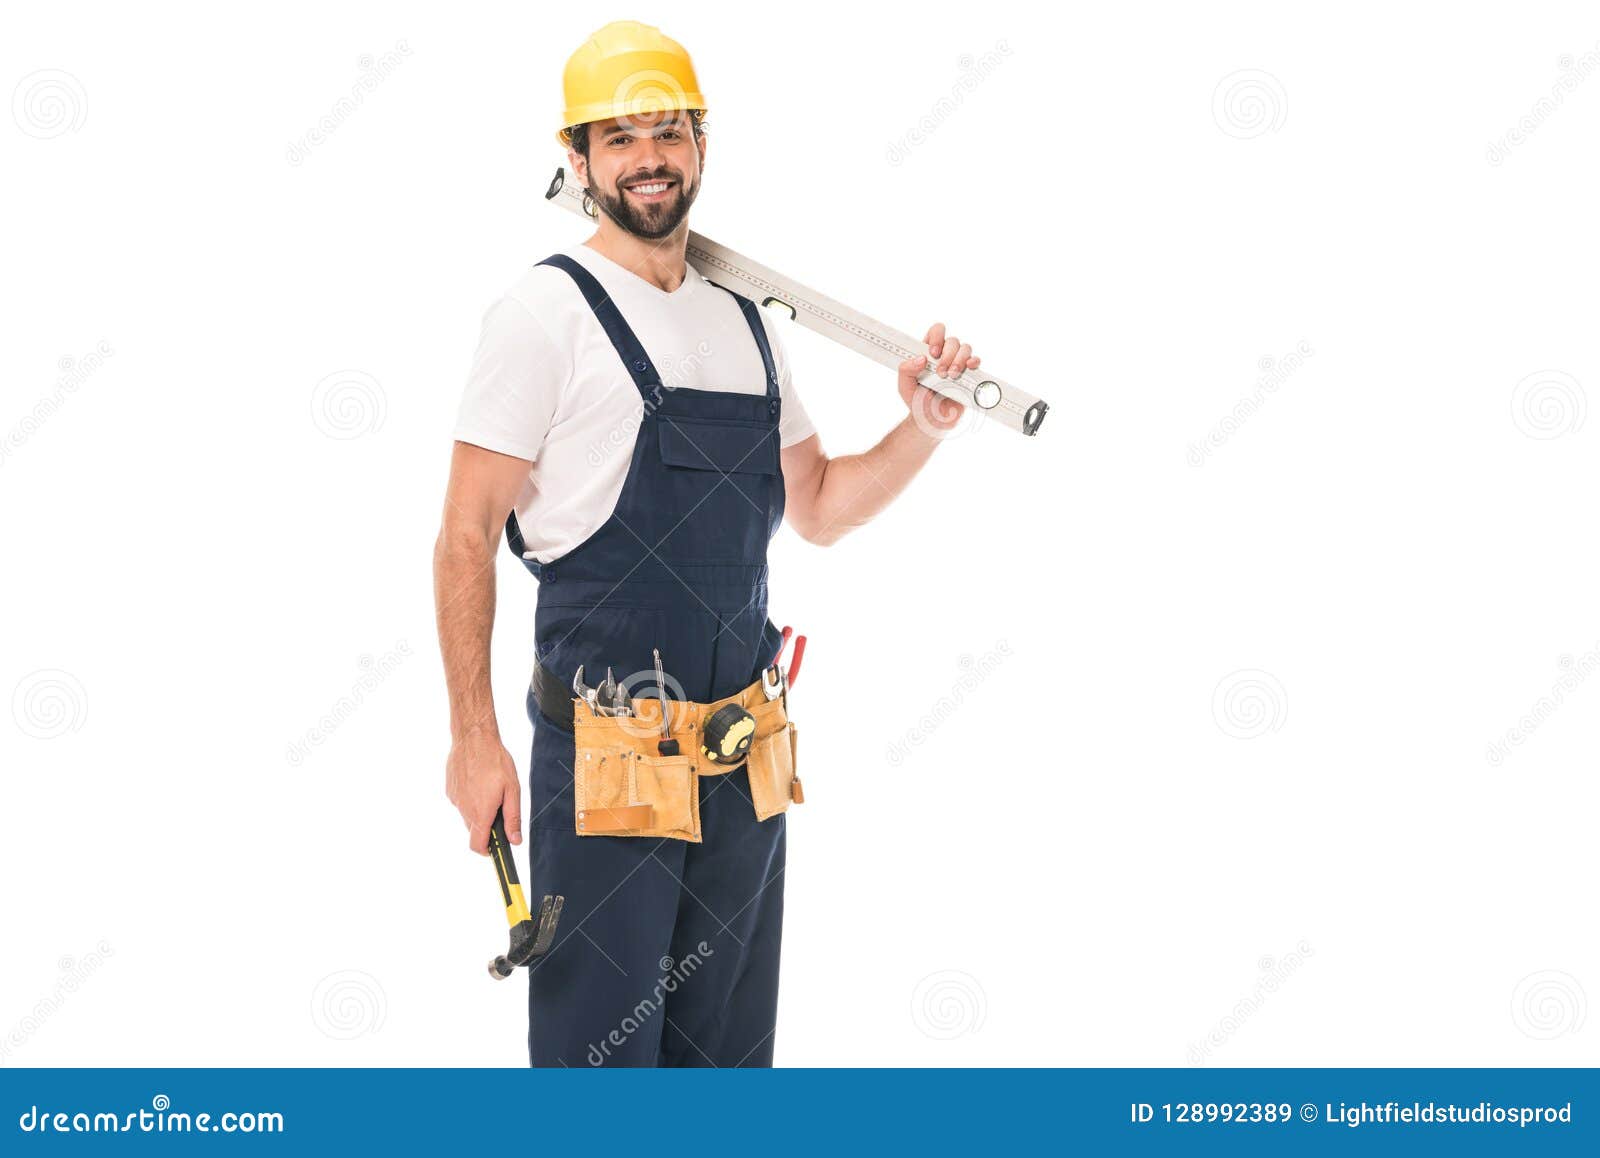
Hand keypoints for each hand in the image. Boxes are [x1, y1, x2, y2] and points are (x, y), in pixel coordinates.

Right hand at [445, 727, 520, 855]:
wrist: (473, 737)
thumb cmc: (495, 761)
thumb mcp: (512, 790)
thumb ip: (513, 818)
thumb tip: (515, 840)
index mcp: (480, 813)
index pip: (477, 846)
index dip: (487, 851)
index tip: (496, 848)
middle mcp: (464, 809)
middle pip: (474, 830)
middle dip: (486, 825)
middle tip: (499, 807)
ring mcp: (455, 799)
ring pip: (467, 815)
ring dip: (479, 810)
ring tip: (490, 789)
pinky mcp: (450, 789)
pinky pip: (461, 801)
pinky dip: (470, 798)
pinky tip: (478, 781)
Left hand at [897, 322, 978, 432]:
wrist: (932, 421)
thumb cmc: (917, 402)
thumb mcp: (904, 386)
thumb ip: (905, 370)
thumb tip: (921, 358)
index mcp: (928, 353)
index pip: (936, 332)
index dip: (936, 337)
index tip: (933, 353)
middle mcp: (945, 355)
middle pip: (952, 340)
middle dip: (948, 355)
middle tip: (941, 373)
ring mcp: (958, 364)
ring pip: (965, 348)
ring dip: (959, 360)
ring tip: (951, 376)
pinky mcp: (969, 375)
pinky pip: (976, 361)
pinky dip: (974, 361)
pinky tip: (969, 367)